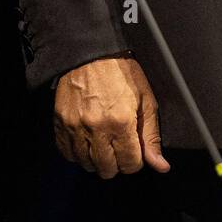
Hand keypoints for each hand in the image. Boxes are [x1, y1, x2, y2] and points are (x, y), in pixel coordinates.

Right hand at [53, 55, 170, 177]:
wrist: (91, 52)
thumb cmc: (121, 72)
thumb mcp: (146, 99)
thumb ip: (151, 136)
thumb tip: (160, 165)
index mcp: (121, 122)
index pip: (130, 164)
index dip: (135, 160)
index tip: (134, 150)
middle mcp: (97, 127)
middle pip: (107, 170)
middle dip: (117, 163)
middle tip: (119, 147)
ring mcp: (75, 126)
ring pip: (86, 164)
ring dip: (97, 159)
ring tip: (103, 143)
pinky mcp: (60, 123)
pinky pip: (67, 153)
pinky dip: (77, 153)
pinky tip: (86, 142)